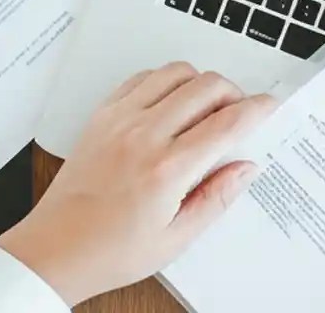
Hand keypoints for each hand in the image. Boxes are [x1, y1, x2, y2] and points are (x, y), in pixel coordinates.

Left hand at [0, 62, 277, 305]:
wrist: (55, 249)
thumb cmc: (109, 251)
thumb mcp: (175, 239)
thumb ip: (216, 198)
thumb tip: (245, 168)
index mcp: (166, 170)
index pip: (226, 123)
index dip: (257, 109)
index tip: (269, 106)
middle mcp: (142, 136)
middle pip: (205, 86)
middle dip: (233, 93)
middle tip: (239, 112)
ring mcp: (119, 120)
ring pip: (175, 72)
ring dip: (199, 83)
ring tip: (205, 108)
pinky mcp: (101, 115)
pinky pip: (141, 78)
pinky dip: (164, 82)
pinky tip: (170, 104)